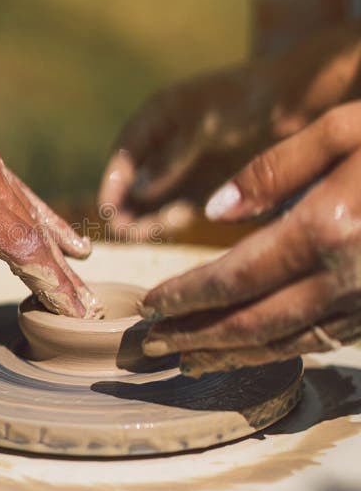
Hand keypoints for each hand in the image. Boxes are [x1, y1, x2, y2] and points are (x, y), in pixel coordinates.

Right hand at [98, 25, 360, 239]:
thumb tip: (139, 191)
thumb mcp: (205, 121)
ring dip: (149, 218)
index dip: (113, 182)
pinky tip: (175, 225)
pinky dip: (173, 220)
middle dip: (129, 207)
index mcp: (156, 118)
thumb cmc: (247, 99)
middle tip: (126, 230)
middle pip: (135, 183)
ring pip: (155, 201)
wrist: (297, 100)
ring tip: (148, 232)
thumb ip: (173, 156)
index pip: (124, 155)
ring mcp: (185, 169)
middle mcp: (165, 146)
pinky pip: (180, 209)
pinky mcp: (207, 188)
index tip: (108, 208)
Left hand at [141, 102, 360, 373]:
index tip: (150, 306)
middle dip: (195, 337)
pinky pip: (322, 340)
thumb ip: (274, 170)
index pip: (235, 276)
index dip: (187, 296)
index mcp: (326, 229)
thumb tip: (216, 211)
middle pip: (251, 322)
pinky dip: (279, 351)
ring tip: (188, 361)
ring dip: (231, 354)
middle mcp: (345, 276)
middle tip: (149, 348)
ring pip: (286, 342)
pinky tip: (252, 350)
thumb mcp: (341, 130)